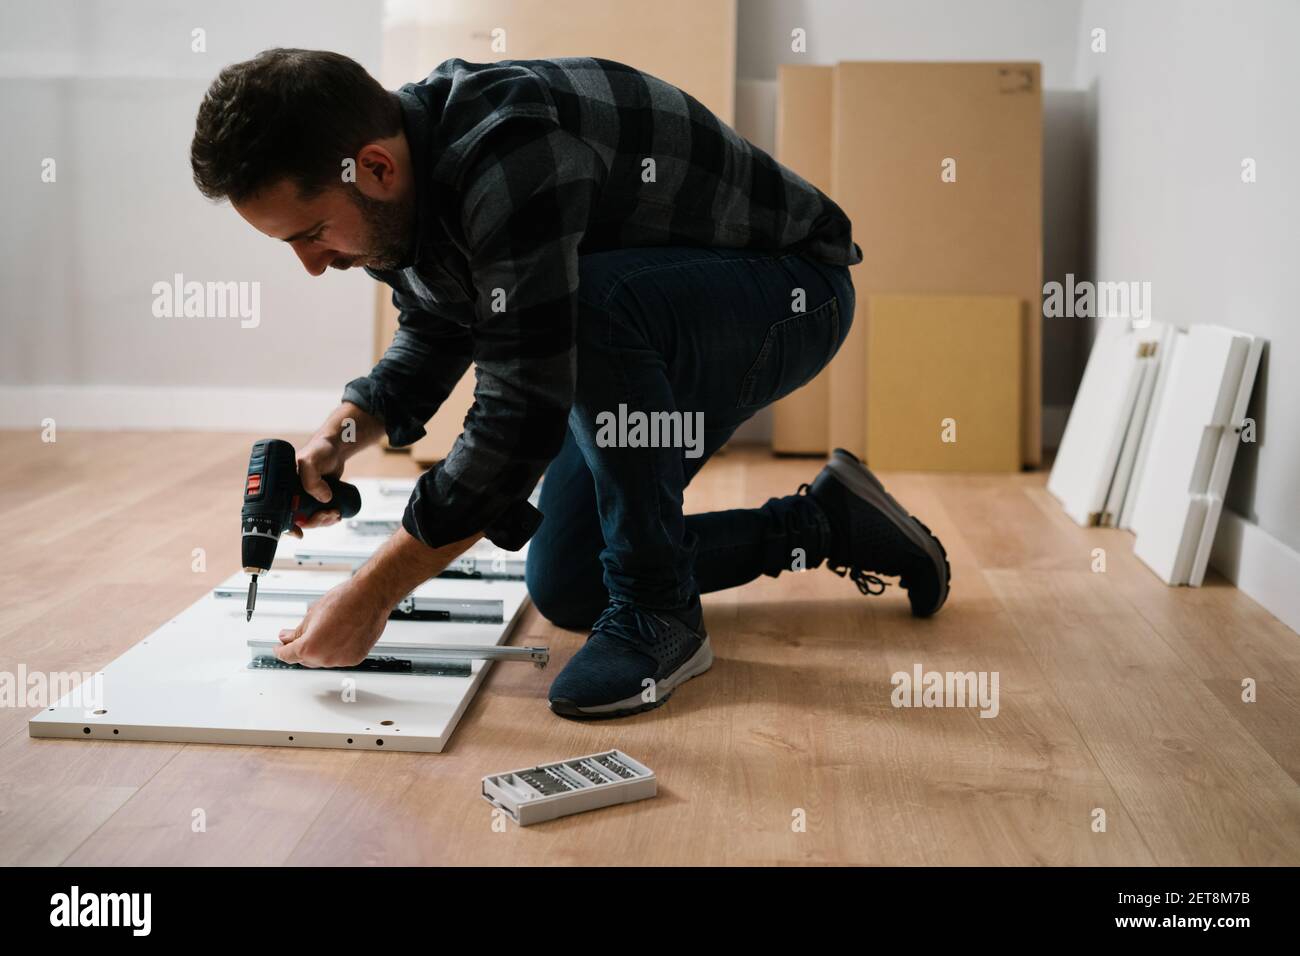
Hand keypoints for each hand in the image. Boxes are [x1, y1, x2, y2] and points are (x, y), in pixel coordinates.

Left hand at [275, 577, 390, 667]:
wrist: (370, 597)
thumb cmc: (345, 600)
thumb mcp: (312, 614)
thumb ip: (297, 632)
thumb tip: (287, 638)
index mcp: (309, 647)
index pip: (287, 655)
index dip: (280, 650)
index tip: (280, 648)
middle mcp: (325, 658)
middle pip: (304, 659)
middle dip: (301, 648)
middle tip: (301, 635)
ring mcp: (341, 660)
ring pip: (322, 659)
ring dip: (319, 650)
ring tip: (326, 631)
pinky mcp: (354, 658)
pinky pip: (338, 658)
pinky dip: (335, 651)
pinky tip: (338, 636)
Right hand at [289, 401, 385, 537]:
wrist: (336, 448)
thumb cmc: (319, 450)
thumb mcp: (311, 461)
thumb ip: (311, 479)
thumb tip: (323, 499)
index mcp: (281, 487)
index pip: (277, 512)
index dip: (287, 526)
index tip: (298, 533)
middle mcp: (290, 494)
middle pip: (297, 519)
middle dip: (313, 522)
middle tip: (327, 514)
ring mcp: (304, 498)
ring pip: (310, 519)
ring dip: (323, 521)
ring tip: (335, 513)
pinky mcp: (316, 499)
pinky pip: (320, 515)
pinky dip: (328, 518)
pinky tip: (335, 514)